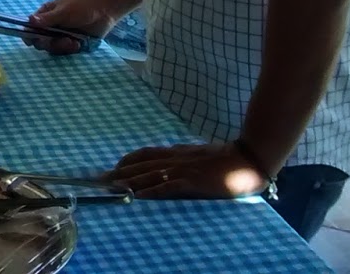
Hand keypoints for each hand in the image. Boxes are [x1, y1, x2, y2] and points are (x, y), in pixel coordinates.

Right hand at [25, 0, 118, 54]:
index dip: (29, 35)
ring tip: (72, 42)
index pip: (30, 28)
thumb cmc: (82, 7)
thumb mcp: (64, 12)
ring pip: (53, 48)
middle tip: (60, 41)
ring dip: (61, 47)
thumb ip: (47, 19)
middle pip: (41, 41)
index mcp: (46, 15)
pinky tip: (77, 44)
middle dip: (49, 43)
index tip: (32, 41)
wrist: (105, 11)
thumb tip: (29, 20)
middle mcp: (51, 26)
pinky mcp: (71, 43)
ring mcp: (61, 36)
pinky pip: (64, 52)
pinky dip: (69, 50)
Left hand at [106, 143, 268, 199]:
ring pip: (149, 175)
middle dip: (120, 173)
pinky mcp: (193, 181)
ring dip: (129, 182)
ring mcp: (184, 169)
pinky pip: (168, 187)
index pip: (145, 154)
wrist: (249, 158)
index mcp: (177, 152)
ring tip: (112, 188)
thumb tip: (167, 163)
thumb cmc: (226, 158)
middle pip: (141, 165)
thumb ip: (182, 158)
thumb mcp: (198, 155)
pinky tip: (139, 197)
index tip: (112, 169)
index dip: (127, 161)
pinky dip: (151, 192)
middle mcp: (176, 158)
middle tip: (100, 181)